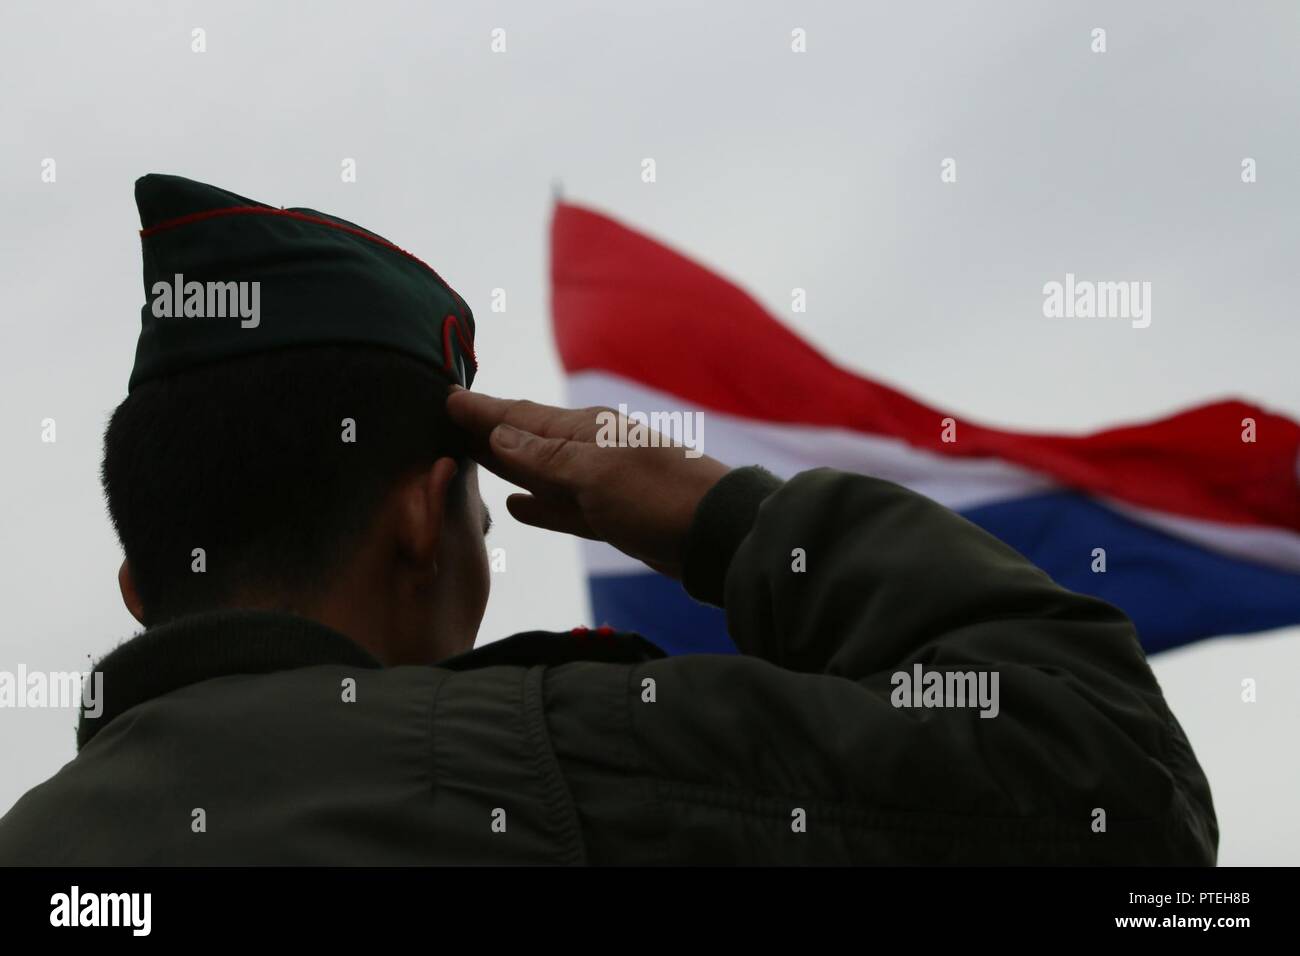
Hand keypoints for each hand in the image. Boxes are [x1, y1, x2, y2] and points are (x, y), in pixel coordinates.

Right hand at [446, 389, 730, 578]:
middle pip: (525, 441)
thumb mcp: (597, 473)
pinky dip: (537, 505)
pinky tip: (515, 506)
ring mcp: (600, 485)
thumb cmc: (659, 497)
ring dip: (506, 466)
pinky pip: (561, 508)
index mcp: (586, 430)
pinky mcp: (610, 518)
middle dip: (486, 432)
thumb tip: (498, 435)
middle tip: (444, 423)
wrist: (718, 536)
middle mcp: (590, 451)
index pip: (520, 417)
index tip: (446, 398)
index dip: (481, 410)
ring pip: (539, 474)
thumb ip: (546, 457)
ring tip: (469, 457)